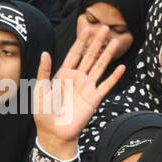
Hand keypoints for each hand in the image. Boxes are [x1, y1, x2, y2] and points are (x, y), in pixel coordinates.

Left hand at [32, 25, 124, 158]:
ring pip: (99, 67)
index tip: (88, 28)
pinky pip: (106, 86)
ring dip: (107, 55)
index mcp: (63, 74)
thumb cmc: (44, 113)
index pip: (74, 53)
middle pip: (89, 56)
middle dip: (97, 42)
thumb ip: (44, 72)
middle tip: (105, 28)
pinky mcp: (93, 99)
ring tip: (116, 42)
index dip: (82, 41)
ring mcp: (86, 88)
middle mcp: (77, 78)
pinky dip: (114, 77)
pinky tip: (121, 67)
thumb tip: (45, 53)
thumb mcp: (40, 90)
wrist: (53, 133)